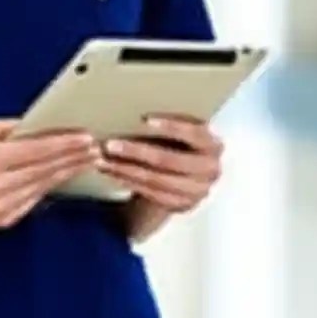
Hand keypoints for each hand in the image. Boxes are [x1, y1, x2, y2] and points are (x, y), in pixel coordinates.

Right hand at [0, 119, 100, 228]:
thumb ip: (14, 129)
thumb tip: (46, 125)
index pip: (38, 151)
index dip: (65, 145)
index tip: (85, 139)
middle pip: (46, 170)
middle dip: (74, 158)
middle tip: (96, 149)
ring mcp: (1, 205)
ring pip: (44, 186)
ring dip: (67, 173)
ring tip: (86, 161)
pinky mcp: (5, 219)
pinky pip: (34, 200)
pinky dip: (50, 187)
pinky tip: (63, 176)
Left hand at [97, 116, 224, 213]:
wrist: (184, 179)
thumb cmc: (179, 148)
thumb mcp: (181, 134)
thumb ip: (169, 125)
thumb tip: (136, 112)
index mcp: (213, 145)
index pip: (194, 133)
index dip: (171, 126)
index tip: (145, 119)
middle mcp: (210, 169)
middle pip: (168, 160)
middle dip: (135, 151)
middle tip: (110, 144)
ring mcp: (197, 191)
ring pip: (154, 179)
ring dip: (125, 169)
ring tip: (103, 159)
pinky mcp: (181, 205)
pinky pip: (149, 193)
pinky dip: (128, 181)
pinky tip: (112, 172)